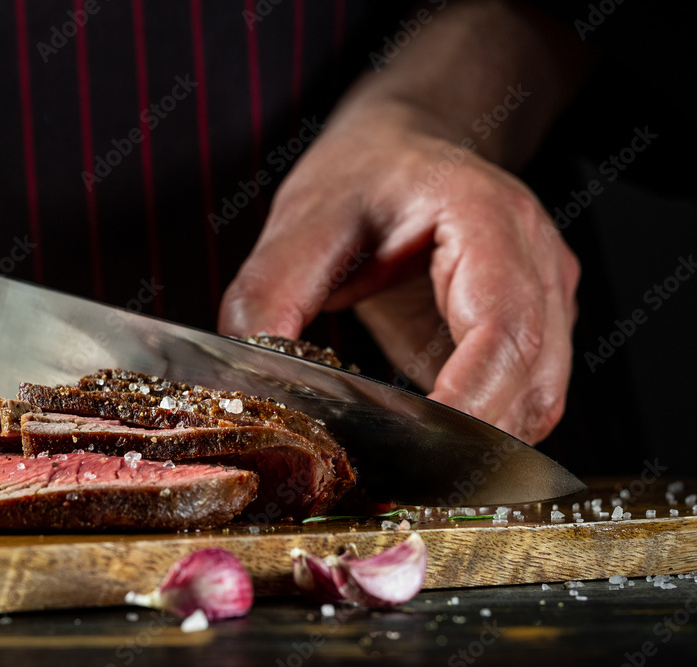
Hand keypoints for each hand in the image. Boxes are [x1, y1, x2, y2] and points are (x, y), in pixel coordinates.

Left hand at [219, 96, 579, 443]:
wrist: (404, 146)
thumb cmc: (362, 172)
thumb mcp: (301, 220)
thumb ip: (270, 295)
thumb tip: (249, 387)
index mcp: (487, 218)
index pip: (503, 330)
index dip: (467, 405)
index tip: (415, 455)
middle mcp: (537, 259)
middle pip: (532, 380)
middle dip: (470, 444)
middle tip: (398, 484)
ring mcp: (546, 297)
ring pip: (539, 402)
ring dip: (481, 448)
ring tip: (409, 472)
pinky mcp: (531, 329)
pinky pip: (522, 399)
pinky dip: (482, 433)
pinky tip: (428, 448)